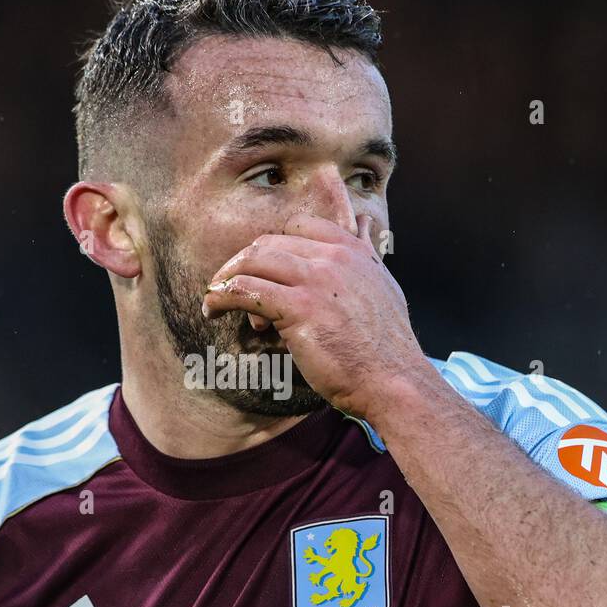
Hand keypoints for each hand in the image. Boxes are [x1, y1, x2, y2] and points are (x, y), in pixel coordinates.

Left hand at [201, 212, 427, 421]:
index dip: (273, 248)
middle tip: (236, 295)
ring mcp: (317, 280)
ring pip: (253, 260)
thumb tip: (367, 225)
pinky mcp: (299, 307)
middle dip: (245, 266)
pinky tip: (212, 310)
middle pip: (269, 244)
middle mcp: (334, 257)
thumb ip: (368, 255)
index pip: (298, 226)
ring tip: (217, 303)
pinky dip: (220, 296)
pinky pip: (245, 289)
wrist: (394, 381)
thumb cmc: (386, 347)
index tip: (264, 273)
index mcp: (353, 251)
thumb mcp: (384, 286)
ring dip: (227, 279)